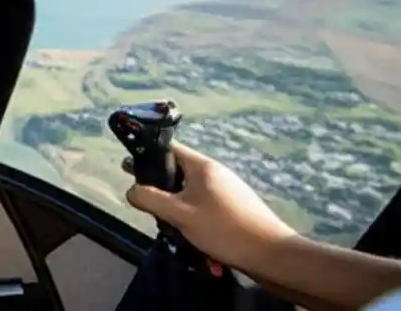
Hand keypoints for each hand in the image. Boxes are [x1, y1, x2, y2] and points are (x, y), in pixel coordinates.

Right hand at [122, 142, 297, 273]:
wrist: (272, 255)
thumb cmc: (223, 228)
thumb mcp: (179, 214)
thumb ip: (150, 199)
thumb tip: (130, 190)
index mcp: (202, 167)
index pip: (169, 148)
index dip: (148, 156)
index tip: (130, 169)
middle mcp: (215, 174)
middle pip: (178, 175)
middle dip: (162, 193)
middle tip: (149, 208)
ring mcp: (227, 192)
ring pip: (191, 197)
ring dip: (179, 214)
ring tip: (174, 232)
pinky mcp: (234, 209)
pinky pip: (206, 211)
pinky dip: (196, 224)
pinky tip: (196, 244)